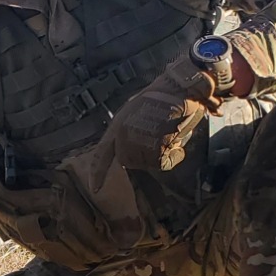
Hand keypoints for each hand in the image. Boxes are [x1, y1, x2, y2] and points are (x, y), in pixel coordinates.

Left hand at [102, 54, 221, 172]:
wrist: (181, 86)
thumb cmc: (166, 96)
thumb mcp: (140, 113)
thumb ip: (134, 132)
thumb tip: (136, 152)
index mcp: (118, 124)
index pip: (102, 153)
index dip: (98, 172)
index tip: (95, 189)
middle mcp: (122, 133)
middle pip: (129, 161)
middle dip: (145, 157)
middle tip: (162, 139)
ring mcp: (137, 139)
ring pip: (148, 163)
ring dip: (163, 154)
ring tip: (171, 133)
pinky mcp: (152, 144)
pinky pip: (162, 162)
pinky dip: (173, 155)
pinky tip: (177, 139)